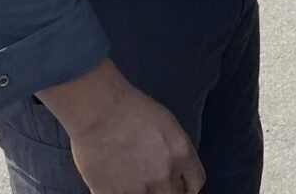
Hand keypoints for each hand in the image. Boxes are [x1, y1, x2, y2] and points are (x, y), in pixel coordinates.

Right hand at [38, 60, 204, 193]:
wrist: (100, 110)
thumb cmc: (132, 110)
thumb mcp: (168, 126)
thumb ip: (175, 152)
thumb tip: (174, 170)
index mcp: (181, 154)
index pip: (196, 183)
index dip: (186, 186)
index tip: (178, 185)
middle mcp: (164, 174)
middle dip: (167, 190)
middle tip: (155, 183)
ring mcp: (139, 188)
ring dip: (145, 193)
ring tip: (134, 181)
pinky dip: (122, 193)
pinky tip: (117, 184)